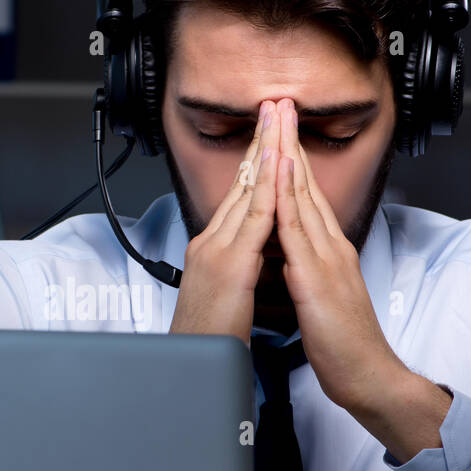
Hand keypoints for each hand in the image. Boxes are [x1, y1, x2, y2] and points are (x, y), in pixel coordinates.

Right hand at [169, 101, 277, 344]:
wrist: (194, 365)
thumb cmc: (210, 338)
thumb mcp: (224, 293)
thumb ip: (236, 266)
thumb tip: (249, 253)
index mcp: (216, 247)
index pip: (241, 194)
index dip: (256, 160)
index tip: (270, 132)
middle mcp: (213, 241)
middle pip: (242, 182)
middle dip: (260, 142)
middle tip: (274, 105)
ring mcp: (219, 249)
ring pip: (247, 191)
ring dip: (264, 152)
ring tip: (277, 117)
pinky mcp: (230, 264)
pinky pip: (253, 219)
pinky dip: (266, 188)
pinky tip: (276, 163)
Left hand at [271, 97, 402, 409]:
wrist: (366, 374)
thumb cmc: (342, 342)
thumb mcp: (319, 296)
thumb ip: (305, 270)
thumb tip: (288, 256)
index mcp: (327, 250)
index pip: (305, 195)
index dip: (291, 159)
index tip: (279, 128)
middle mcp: (329, 245)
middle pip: (306, 185)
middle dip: (290, 143)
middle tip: (280, 103)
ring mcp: (325, 257)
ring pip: (303, 197)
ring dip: (288, 156)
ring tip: (278, 121)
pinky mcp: (317, 276)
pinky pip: (298, 230)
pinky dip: (288, 197)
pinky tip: (281, 173)